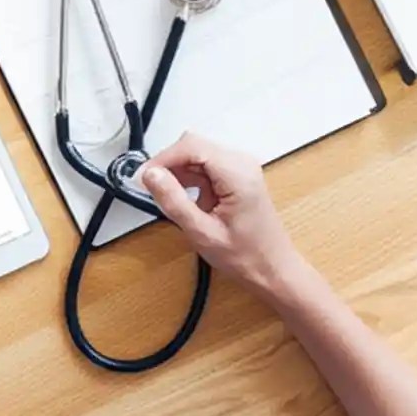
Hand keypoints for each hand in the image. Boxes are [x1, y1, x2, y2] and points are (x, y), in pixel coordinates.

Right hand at [141, 133, 296, 296]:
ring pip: (197, 155)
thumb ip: (174, 201)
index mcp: (238, 174)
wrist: (273, 269)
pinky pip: (206, 166)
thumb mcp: (202, 233)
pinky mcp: (237, 176)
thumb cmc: (246, 256)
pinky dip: (190, 179)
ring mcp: (241, 168)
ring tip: (169, 199)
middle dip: (169, 165)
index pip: (192, 146)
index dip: (163, 158)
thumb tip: (150, 175)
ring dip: (178, 173)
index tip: (143, 177)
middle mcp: (242, 163)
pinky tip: (186, 201)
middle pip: (194, 146)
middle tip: (151, 189)